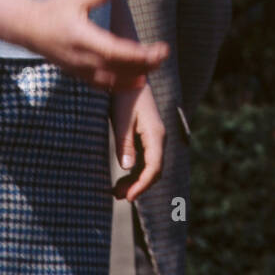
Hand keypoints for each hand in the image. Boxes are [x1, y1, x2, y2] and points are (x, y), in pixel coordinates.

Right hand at [26, 0, 168, 91]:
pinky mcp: (79, 74)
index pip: (115, 51)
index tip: (158, 49)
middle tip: (164, 54)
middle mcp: (82, 58)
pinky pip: (104, 84)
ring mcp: (80, 69)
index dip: (138, 54)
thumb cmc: (55, 9)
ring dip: (136, 74)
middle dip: (144, 63)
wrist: (29, 29)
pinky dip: (122, 84)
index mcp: (82, 38)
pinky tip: (139, 81)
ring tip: (156, 66)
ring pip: (113, 79)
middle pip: (118, 67)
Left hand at [112, 81, 165, 199]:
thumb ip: (125, 143)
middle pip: (154, 171)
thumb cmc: (125, 96)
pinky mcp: (146, 137)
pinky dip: (135, 171)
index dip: (142, 185)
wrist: (130, 77)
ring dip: (135, 181)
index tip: (129, 197)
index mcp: (155, 134)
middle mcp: (159, 139)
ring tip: (115, 191)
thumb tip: (129, 168)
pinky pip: (145, 160)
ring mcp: (154, 139)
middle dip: (138, 186)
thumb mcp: (121, 119)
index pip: (154, 167)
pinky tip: (121, 178)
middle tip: (117, 195)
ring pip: (149, 167)